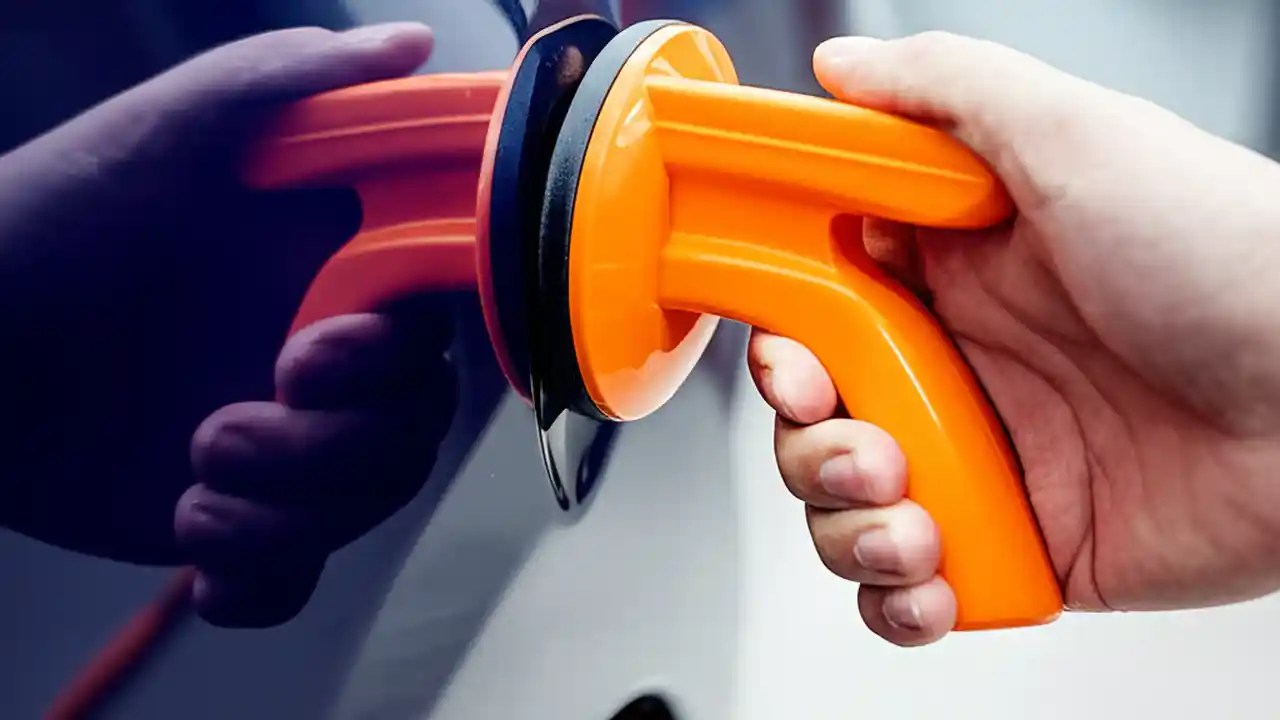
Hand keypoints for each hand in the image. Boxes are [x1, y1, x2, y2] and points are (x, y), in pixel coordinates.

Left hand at [0, 24, 457, 624]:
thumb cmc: (47, 224)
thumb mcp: (162, 132)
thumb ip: (285, 80)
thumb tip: (411, 46)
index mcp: (325, 275)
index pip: (431, 327)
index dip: (392, 358)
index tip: (312, 355)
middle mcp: (317, 359)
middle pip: (412, 431)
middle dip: (327, 449)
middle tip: (221, 426)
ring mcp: (280, 443)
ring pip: (363, 506)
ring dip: (285, 514)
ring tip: (193, 484)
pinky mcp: (231, 514)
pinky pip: (296, 573)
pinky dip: (262, 577)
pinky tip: (201, 554)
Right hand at [750, 31, 1279, 645]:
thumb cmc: (1234, 259)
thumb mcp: (1081, 138)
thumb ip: (947, 92)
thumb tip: (839, 68)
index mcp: (959, 270)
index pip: (821, 300)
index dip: (783, 332)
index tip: (789, 354)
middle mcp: (963, 364)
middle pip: (816, 413)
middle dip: (809, 441)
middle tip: (860, 441)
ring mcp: (989, 458)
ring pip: (844, 503)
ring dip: (845, 524)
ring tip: (911, 518)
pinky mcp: (1021, 544)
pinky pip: (910, 584)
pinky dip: (895, 597)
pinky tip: (931, 578)